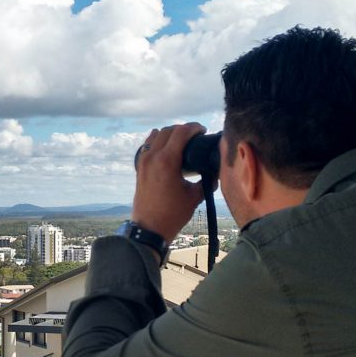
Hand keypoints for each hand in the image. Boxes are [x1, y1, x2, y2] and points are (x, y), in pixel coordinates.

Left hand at [131, 123, 207, 241]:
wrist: (149, 228)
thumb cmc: (173, 214)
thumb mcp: (194, 196)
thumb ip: (207, 181)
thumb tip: (216, 172)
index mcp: (167, 161)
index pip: (181, 132)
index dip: (194, 128)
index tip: (203, 131)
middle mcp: (153, 157)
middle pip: (169, 130)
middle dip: (183, 129)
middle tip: (195, 136)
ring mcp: (143, 161)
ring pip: (156, 135)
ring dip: (170, 134)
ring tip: (182, 141)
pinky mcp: (139, 167)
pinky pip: (147, 145)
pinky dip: (157, 141)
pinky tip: (166, 148)